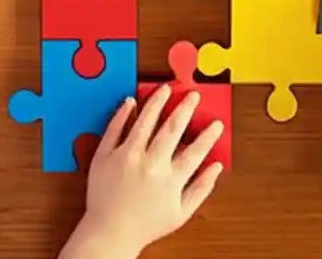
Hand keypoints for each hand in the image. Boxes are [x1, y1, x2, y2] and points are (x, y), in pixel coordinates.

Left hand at [65, 87, 223, 258]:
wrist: (110, 233)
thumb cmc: (145, 225)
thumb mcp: (181, 213)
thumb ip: (201, 188)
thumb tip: (216, 167)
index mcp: (171, 178)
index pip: (196, 150)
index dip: (209, 134)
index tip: (216, 122)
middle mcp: (150, 164)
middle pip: (172, 128)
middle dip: (186, 108)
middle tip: (193, 96)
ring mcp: (126, 157)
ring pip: (144, 121)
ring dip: (157, 102)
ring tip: (165, 89)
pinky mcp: (106, 156)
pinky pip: (114, 128)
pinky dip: (122, 113)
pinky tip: (130, 101)